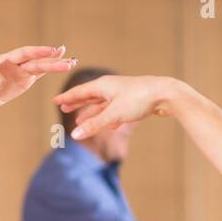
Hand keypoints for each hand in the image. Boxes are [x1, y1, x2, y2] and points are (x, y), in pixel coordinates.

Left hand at [0, 45, 77, 113]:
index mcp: (5, 61)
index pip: (23, 54)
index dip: (37, 52)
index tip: (50, 51)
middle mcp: (15, 63)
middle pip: (36, 61)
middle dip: (52, 60)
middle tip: (68, 60)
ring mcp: (21, 71)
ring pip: (41, 65)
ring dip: (56, 63)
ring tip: (73, 61)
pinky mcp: (25, 79)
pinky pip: (40, 73)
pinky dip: (52, 69)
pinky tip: (65, 65)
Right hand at [53, 75, 170, 140]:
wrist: (166, 94)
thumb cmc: (139, 100)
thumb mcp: (113, 114)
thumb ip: (94, 126)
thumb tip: (75, 135)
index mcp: (103, 85)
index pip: (79, 92)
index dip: (67, 97)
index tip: (55, 100)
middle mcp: (111, 87)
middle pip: (89, 95)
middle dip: (77, 103)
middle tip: (63, 106)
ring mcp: (122, 94)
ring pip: (103, 104)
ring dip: (92, 112)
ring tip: (82, 119)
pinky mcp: (133, 101)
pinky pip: (116, 109)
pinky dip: (110, 117)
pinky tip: (112, 126)